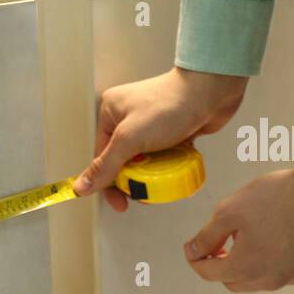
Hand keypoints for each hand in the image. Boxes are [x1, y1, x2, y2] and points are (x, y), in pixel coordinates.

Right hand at [79, 67, 247, 211]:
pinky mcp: (171, 131)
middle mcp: (128, 118)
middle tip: (143, 193)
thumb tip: (81, 187)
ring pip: (145, 161)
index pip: (102, 157)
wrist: (211, 90)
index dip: (110, 183)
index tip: (120, 202)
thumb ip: (105, 166)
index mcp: (110, 113)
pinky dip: (168, 166)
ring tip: (162, 182)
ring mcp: (151, 125)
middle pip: (123, 161)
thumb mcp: (129, 139)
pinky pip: (164, 157)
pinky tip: (174, 170)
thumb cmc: (170, 104)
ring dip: (153, 174)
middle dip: (134, 179)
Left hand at [185, 162, 293, 291]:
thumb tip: (192, 252)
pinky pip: (282, 271)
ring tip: (247, 238)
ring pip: (257, 279)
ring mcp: (292, 276)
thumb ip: (206, 236)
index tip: (192, 247)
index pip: (208, 273)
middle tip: (219, 244)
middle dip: (221, 265)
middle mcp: (269, 280)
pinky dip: (270, 261)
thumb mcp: (228, 212)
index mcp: (245, 268)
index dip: (195, 259)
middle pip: (232, 281)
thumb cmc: (276, 197)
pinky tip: (273, 238)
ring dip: (246, 265)